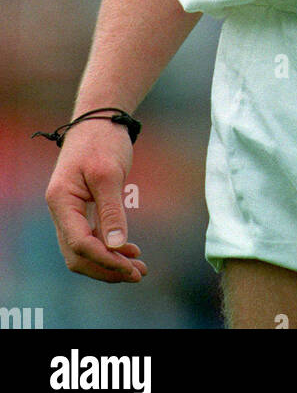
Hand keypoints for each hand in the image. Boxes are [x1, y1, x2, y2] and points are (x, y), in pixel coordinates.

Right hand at [45, 121, 147, 283]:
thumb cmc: (102, 140)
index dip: (105, 259)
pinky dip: (109, 247)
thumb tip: (116, 246)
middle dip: (107, 268)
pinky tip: (130, 251)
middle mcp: (61, 210)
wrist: (100, 118)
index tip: (131, 267)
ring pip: (84, 249)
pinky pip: (91, 237)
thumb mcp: (109, 173)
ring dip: (110, 261)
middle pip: (78, 254)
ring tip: (139, 267)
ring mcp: (70, 211)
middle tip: (139, 274)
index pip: (79, 243)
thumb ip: (111, 211)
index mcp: (61, 201)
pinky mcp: (82, 208)